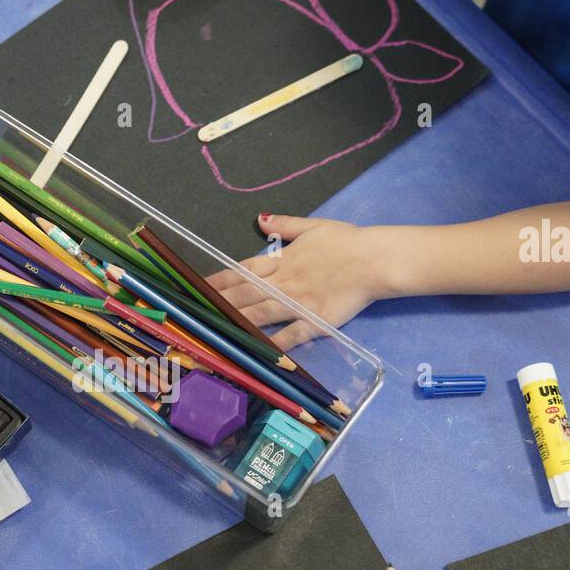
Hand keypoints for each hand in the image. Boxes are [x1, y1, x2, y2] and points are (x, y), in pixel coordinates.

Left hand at [208, 214, 395, 348]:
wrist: (374, 260)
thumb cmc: (347, 242)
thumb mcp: (313, 226)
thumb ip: (285, 225)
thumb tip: (260, 219)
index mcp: (282, 260)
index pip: (243, 270)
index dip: (220, 279)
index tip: (200, 287)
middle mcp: (284, 282)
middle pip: (245, 293)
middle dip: (218, 303)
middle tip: (195, 312)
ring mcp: (298, 303)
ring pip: (260, 313)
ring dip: (236, 321)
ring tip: (213, 329)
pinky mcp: (314, 320)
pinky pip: (289, 335)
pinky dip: (271, 343)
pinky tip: (254, 351)